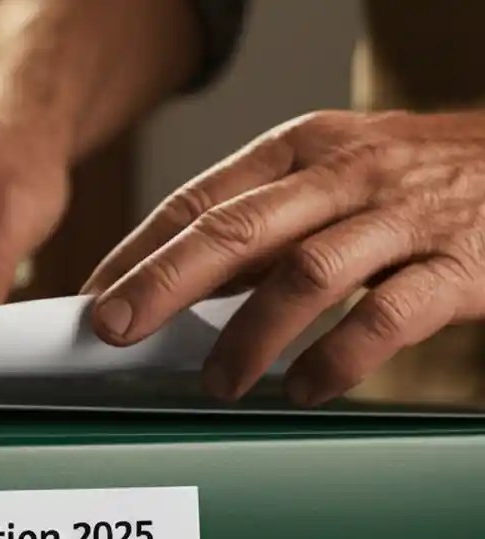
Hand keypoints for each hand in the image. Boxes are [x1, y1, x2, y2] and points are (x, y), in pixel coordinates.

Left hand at [83, 110, 484, 405]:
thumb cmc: (421, 178)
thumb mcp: (335, 175)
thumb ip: (264, 222)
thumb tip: (174, 283)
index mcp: (301, 148)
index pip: (199, 199)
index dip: (137, 251)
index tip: (93, 296)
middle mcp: (346, 174)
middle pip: (235, 230)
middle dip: (162, 283)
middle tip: (115, 330)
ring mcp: (403, 218)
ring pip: (305, 274)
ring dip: (247, 336)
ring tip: (215, 383)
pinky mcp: (459, 266)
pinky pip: (387, 317)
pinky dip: (337, 358)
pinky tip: (306, 389)